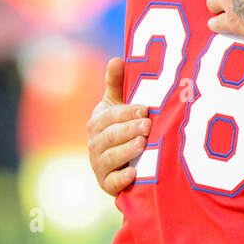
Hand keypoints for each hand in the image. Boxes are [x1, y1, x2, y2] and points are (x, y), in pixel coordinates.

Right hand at [86, 57, 149, 195]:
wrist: (127, 161)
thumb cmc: (124, 127)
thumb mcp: (118, 105)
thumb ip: (117, 83)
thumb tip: (116, 59)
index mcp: (97, 122)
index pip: (109, 116)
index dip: (126, 113)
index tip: (145, 109)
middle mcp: (95, 144)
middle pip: (109, 136)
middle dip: (128, 130)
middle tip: (148, 126)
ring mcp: (99, 165)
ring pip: (110, 157)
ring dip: (126, 151)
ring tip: (143, 144)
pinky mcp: (107, 184)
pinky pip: (111, 182)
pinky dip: (121, 179)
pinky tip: (134, 173)